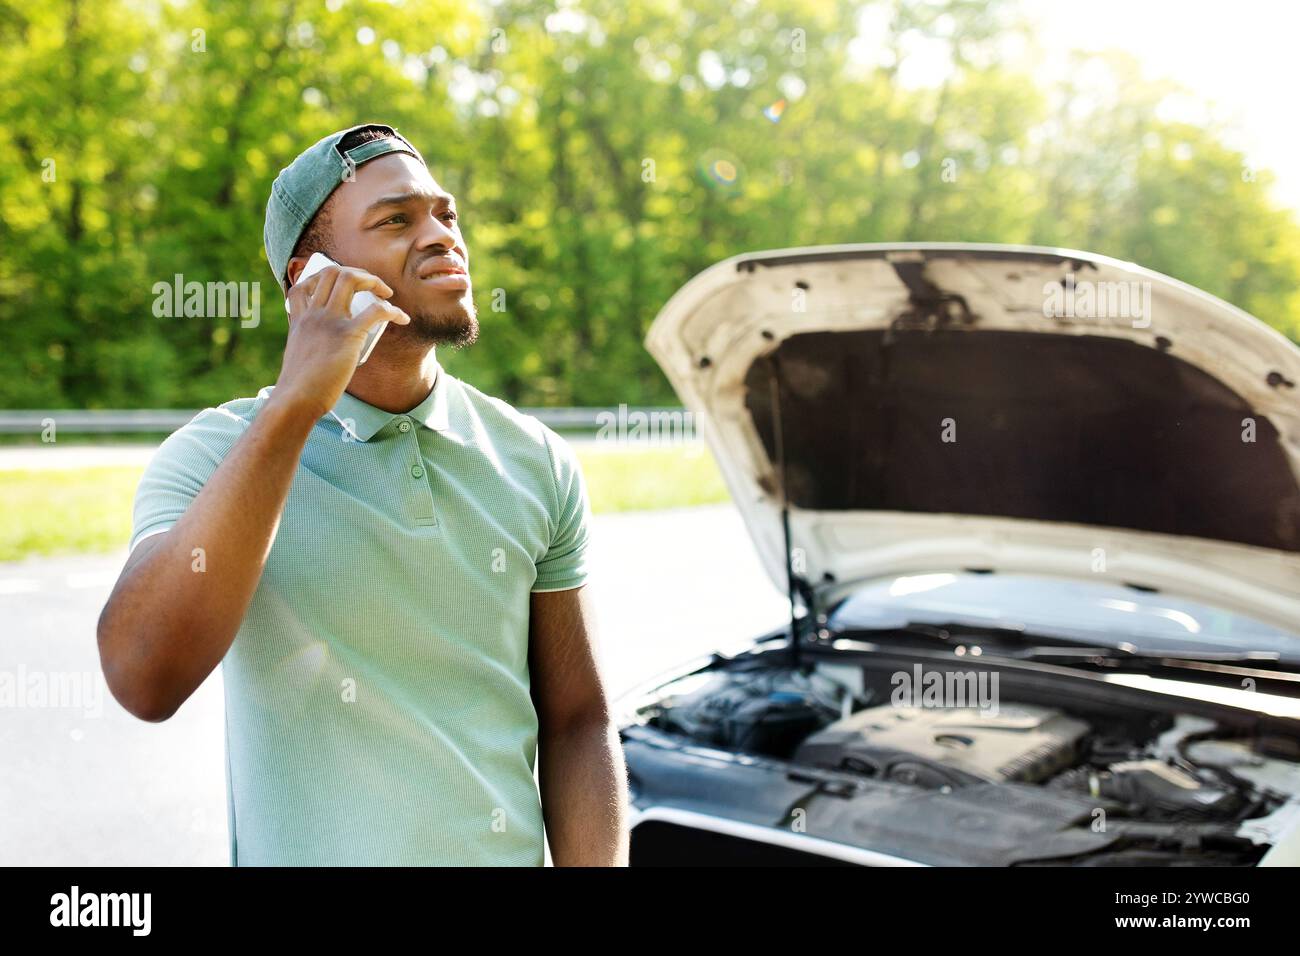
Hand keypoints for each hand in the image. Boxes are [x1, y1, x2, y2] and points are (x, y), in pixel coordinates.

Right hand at [273, 264, 410, 419]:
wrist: (297, 399)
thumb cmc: (299, 387)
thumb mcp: (297, 358)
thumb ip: (307, 348)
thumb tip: (320, 355)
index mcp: (299, 320)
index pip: (304, 285)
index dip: (324, 279)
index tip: (341, 288)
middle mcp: (313, 314)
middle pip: (332, 272)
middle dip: (357, 273)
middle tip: (372, 287)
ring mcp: (329, 321)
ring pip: (350, 279)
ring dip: (373, 281)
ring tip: (386, 294)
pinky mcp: (347, 334)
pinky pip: (376, 311)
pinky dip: (393, 310)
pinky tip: (402, 318)